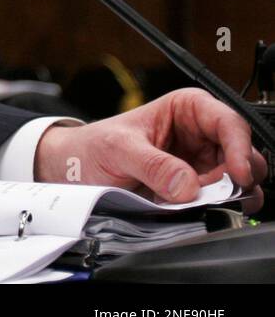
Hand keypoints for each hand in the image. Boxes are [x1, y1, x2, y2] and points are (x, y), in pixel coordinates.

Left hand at [34, 88, 267, 207]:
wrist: (75, 168)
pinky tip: (191, 207)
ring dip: (225, 195)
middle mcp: (199, 135)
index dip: (239, 147)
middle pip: (240, 154)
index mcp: (186, 109)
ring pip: (235, 181)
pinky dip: (213, 207)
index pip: (228, 122)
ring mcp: (200, 164)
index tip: (237, 174)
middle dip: (236, 176)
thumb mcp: (117, 148)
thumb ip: (152, 164)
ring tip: (195, 200)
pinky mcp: (195, 190)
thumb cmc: (93, 145)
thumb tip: (186, 184)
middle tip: (217, 193)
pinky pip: (218, 200)